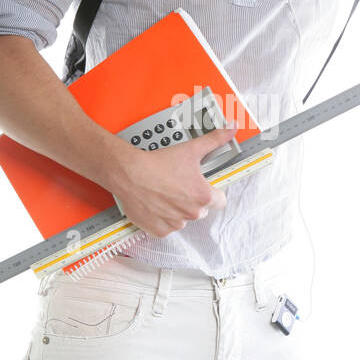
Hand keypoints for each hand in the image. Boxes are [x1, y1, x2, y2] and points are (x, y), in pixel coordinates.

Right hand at [112, 126, 234, 237]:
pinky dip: (161, 219)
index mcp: (203, 197)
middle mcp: (191, 213)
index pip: (219, 201)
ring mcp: (175, 224)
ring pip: (182, 219)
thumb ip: (215, 140)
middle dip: (192, 200)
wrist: (129, 173)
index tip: (201, 187)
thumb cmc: (157, 163)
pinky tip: (155, 203)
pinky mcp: (159, 230)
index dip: (211, 192)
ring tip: (164, 193)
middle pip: (200, 210)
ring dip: (176, 210)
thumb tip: (231, 129)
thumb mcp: (191, 149)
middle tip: (178, 186)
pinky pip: (166, 227)